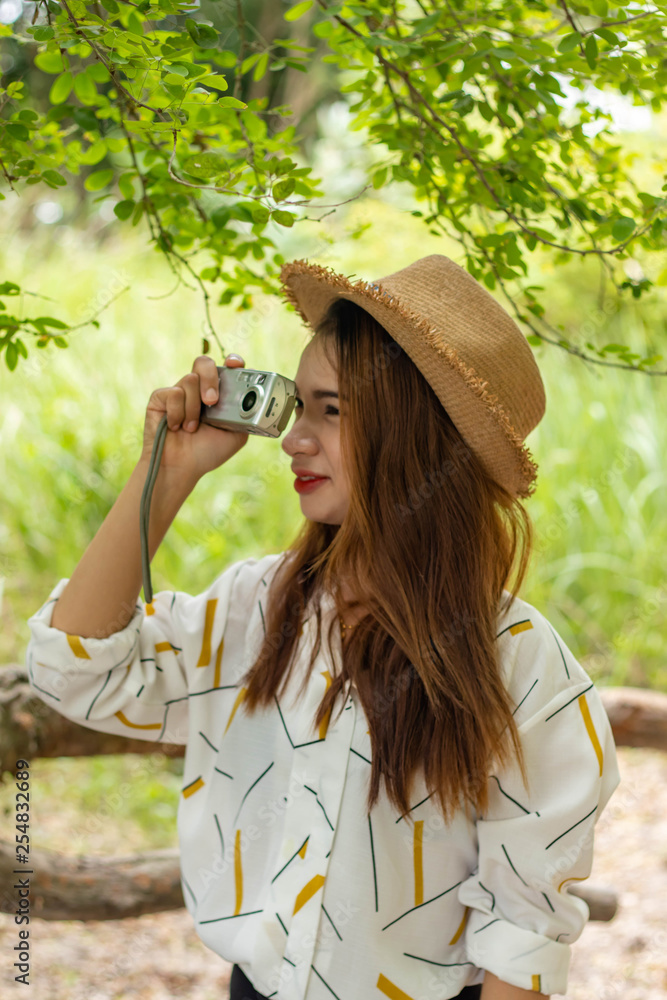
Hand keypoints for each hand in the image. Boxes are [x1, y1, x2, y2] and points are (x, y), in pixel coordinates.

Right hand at [140, 354, 249, 483]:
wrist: (180, 468)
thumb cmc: (206, 453)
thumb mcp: (237, 436)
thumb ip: (247, 415)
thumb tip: (254, 399)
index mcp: (217, 395)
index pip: (225, 368)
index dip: (232, 361)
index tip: (234, 364)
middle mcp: (198, 389)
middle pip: (204, 363)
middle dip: (210, 379)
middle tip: (212, 402)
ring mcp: (179, 392)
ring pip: (190, 380)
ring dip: (194, 408)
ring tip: (192, 428)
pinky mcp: (160, 398)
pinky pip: (173, 393)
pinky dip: (177, 413)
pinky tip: (176, 427)